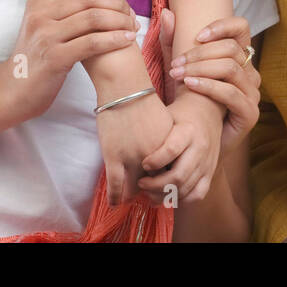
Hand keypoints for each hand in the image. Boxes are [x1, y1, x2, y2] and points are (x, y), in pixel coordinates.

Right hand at [0, 0, 137, 121]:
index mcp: (37, 1)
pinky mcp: (54, 58)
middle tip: (130, 15)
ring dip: (121, 21)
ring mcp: (45, 36)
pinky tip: (126, 40)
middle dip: (118, 4)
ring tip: (132, 28)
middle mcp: (39, 14)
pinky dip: (115, 39)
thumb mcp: (43, 23)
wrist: (14, 90)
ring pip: (94, 18)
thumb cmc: (38, 55)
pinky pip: (93, 42)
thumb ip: (65, 6)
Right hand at [95, 90, 173, 206]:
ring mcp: (134, 157)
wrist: (125, 84)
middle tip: (147, 197)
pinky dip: (115, 197)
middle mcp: (155, 155)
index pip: (172, 174)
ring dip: (131, 196)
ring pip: (134, 189)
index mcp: (170, 146)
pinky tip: (114, 203)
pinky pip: (116, 186)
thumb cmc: (142, 98)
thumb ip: (164, 141)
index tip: (161, 188)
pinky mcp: (115, 157)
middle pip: (156, 185)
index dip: (166, 183)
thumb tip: (160, 159)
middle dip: (152, 193)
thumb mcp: (162, 122)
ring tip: (128, 198)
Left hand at [136, 89, 221, 203]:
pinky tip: (166, 195)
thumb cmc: (178, 116)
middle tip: (140, 183)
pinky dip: (181, 199)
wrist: (206, 113)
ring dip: (164, 195)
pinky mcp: (210, 173)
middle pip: (178, 175)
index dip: (155, 161)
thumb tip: (129, 153)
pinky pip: (197, 194)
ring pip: (186, 188)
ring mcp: (207, 162)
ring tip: (149, 192)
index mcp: (188, 131)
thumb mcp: (166, 116)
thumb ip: (153, 135)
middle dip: (155, 185)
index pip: (171, 150)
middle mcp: (200, 148)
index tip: (142, 164)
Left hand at [159, 12, 260, 153]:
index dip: (221, 26)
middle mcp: (250, 72)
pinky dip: (209, 86)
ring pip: (231, 68)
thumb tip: (166, 12)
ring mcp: (253, 93)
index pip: (241, 27)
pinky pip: (232, 93)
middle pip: (231, 49)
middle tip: (175, 64)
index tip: (197, 36)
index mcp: (239, 57)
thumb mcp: (178, 68)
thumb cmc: (187, 102)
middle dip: (200, 53)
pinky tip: (190, 85)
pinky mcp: (250, 113)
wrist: (194, 142)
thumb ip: (171, 42)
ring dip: (201, 69)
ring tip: (177, 74)